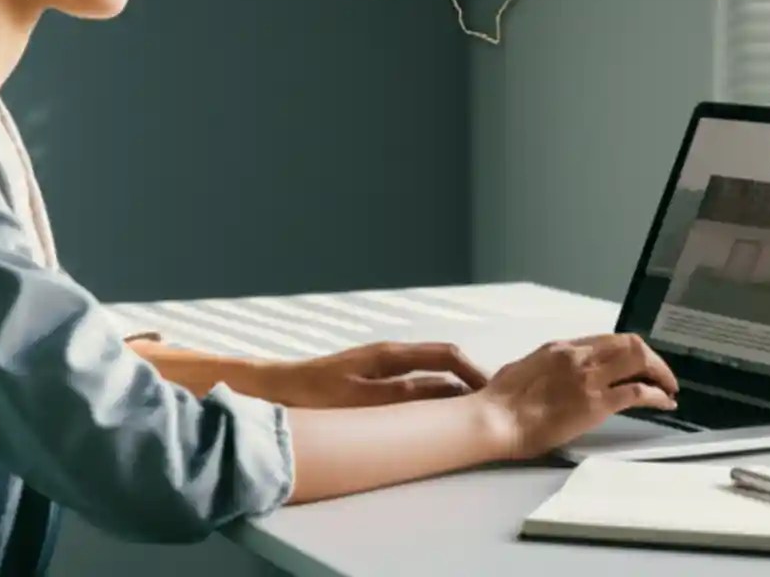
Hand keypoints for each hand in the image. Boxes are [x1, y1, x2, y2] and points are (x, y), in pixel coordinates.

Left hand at [265, 342, 489, 408]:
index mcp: (392, 355)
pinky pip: (415, 381)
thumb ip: (404, 396)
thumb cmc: (314, 395)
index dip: (474, 372)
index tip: (493, 393)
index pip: (448, 355)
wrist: (276, 387)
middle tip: (489, 404)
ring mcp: (382, 364)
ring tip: (468, 412)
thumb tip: (446, 391)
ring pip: (430, 372)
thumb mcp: (362, 400)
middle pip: (443, 361)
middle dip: (470, 379)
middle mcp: (391, 354)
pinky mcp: (372, 377)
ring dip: (452, 388)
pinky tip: (432, 414)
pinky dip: (432, 394)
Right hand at [478, 333, 678, 459]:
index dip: (630, 351)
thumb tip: (556, 374)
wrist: (496, 419)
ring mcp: (589, 378)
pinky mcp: (596, 404)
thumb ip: (548, 367)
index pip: (608, 339)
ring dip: (660, 374)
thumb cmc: (500, 401)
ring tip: (668, 388)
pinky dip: (658, 395)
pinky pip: (638, 392)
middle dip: (652, 359)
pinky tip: (665, 403)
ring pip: (639, 361)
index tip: (638, 364)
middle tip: (661, 376)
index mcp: (561, 347)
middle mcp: (579, 356)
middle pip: (630, 344)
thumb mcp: (525, 369)